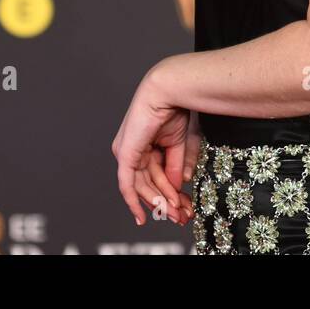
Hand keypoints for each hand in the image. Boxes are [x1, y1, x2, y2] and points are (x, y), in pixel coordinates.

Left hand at [112, 62, 195, 225]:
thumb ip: (176, 166)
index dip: (171, 193)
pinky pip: (127, 184)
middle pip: (149, 184)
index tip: (185, 208)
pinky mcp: (125, 155)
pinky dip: (135, 201)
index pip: (157, 176)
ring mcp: (126, 153)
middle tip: (181, 217)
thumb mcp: (178, 144)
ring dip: (160, 201)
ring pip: (142, 187)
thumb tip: (178, 186)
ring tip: (175, 213)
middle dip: (166, 202)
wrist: (171, 92)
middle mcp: (132, 150)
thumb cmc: (175, 108)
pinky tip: (142, 215)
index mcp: (145, 145)